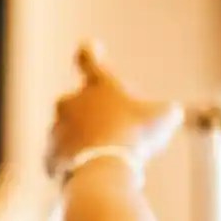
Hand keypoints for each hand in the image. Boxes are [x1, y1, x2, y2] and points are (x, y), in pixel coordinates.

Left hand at [45, 41, 182, 178]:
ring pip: (70, 132)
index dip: (91, 52)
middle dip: (94, 112)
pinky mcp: (49, 156)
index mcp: (97, 85)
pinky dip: (76, 164)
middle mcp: (70, 102)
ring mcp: (56, 129)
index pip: (88, 59)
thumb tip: (171, 111)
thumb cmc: (135, 137)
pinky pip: (63, 158)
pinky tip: (93, 173)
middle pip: (79, 101)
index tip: (91, 47)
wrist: (105, 169)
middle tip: (114, 128)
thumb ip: (167, 111)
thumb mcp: (164, 119)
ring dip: (86, 141)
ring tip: (107, 160)